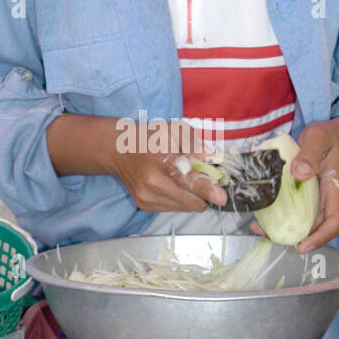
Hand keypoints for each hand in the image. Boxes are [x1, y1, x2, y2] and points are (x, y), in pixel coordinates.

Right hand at [107, 120, 227, 213]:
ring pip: (183, 207)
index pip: (188, 180)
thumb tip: (208, 158)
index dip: (207, 189)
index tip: (221, 197)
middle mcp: (151, 186)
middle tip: (209, 185)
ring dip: (192, 198)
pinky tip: (174, 186)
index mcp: (158, 164)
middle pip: (188, 201)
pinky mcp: (145, 206)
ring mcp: (146, 198)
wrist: (117, 151)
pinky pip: (173, 208)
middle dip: (203, 195)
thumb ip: (192, 142)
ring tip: (185, 180)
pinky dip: (180, 199)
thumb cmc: (147, 138)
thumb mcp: (171, 130)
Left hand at [250, 120, 338, 253]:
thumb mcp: (320, 138)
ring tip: (261, 228)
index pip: (335, 222)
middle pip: (316, 228)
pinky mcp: (308, 197)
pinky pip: (296, 211)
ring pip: (304, 222)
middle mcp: (329, 201)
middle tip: (269, 235)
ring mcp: (318, 200)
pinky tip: (263, 215)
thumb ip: (310, 153)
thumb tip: (299, 173)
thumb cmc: (333, 137)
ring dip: (284, 228)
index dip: (321, 237)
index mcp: (337, 191)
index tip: (302, 246)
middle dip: (294, 237)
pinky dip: (280, 216)